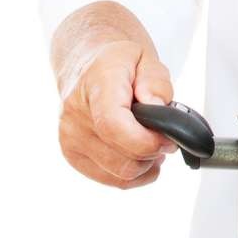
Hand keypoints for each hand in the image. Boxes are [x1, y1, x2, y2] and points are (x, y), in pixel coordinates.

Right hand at [58, 40, 176, 188]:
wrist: (88, 61)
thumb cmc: (119, 61)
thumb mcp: (147, 57)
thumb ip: (156, 83)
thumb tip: (157, 109)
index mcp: (96, 84)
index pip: (114, 126)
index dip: (146, 142)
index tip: (167, 138)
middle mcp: (75, 113)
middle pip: (121, 159)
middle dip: (153, 153)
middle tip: (164, 136)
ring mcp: (70, 137)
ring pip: (120, 175)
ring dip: (144, 164)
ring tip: (150, 142)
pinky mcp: (72, 154)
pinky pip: (112, 180)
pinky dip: (133, 173)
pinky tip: (138, 153)